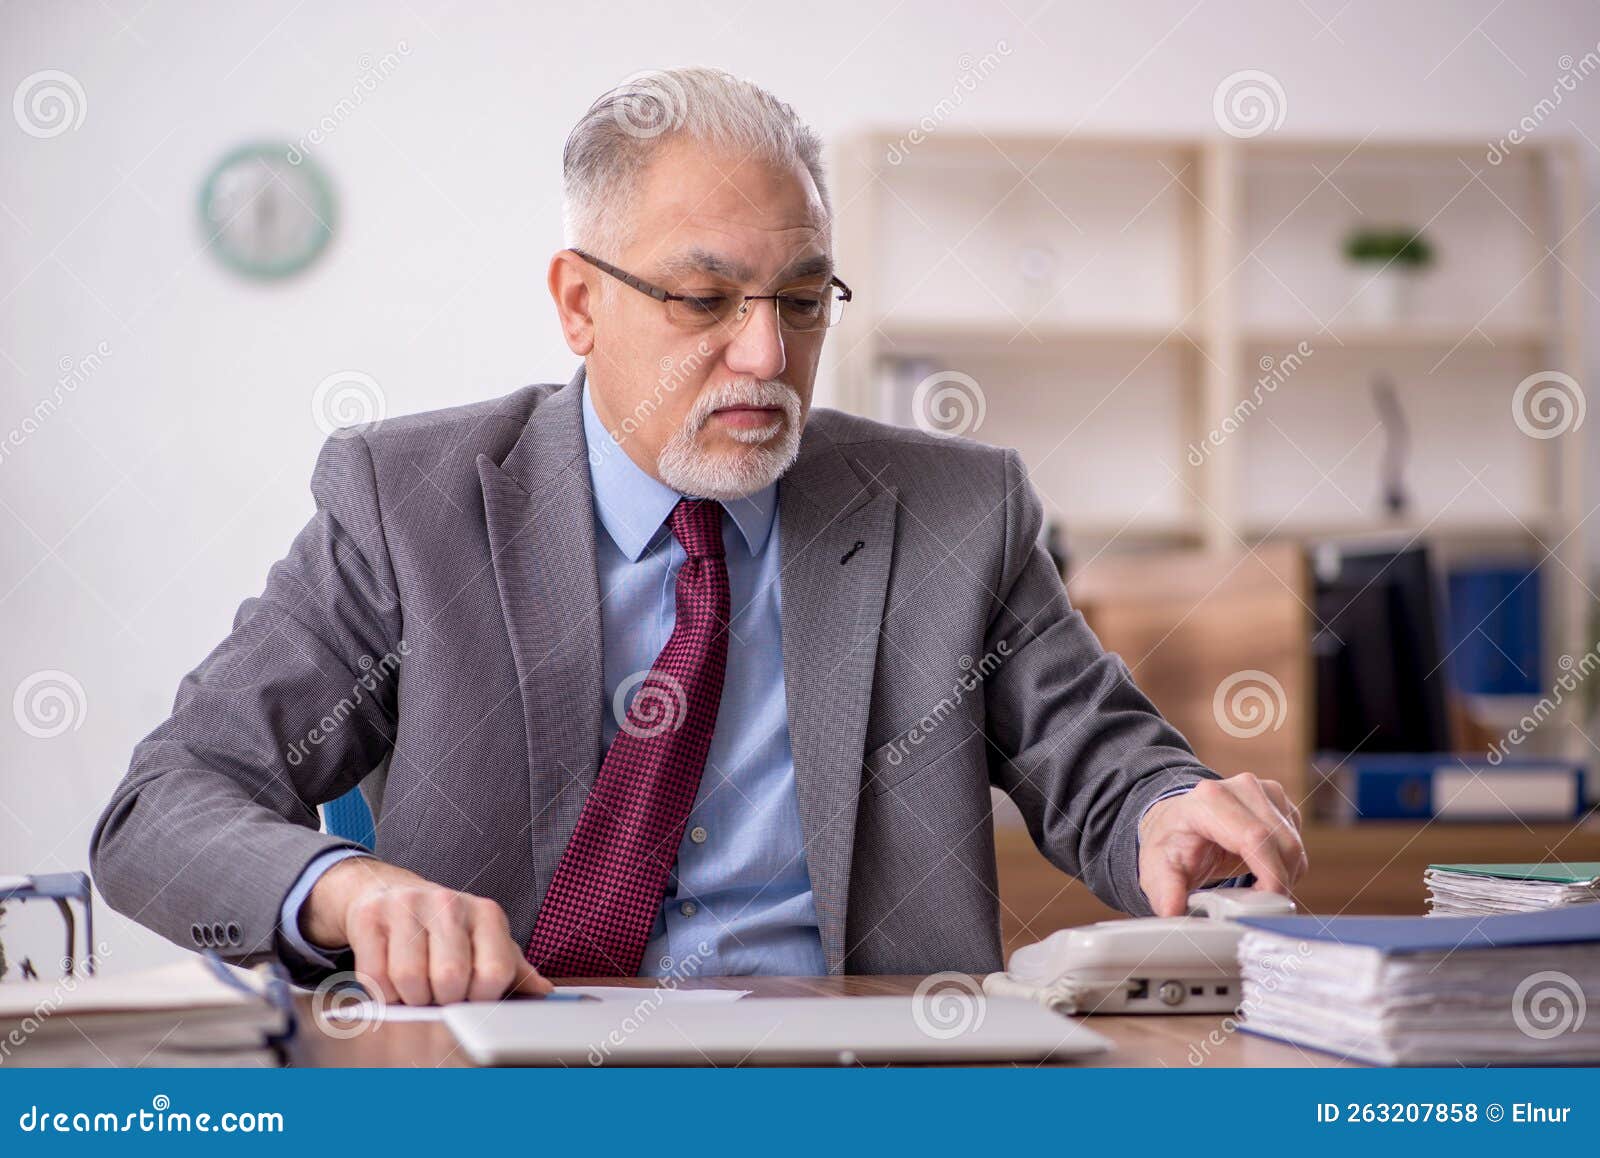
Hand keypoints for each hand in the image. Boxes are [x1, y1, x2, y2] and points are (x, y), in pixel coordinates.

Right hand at [301, 856, 552, 1004]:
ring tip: (417, 986)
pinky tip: (392, 979)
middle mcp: (449, 903)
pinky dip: (384, 992)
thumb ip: (514, 970)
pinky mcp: (371, 917)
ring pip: (410, 980)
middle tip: (440, 994)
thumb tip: (544, 992)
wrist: (391, 893)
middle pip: (451, 979)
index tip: (472, 999)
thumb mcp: (486, 943)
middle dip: (444, 1000)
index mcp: (486, 914)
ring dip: (412, 998)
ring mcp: (407, 906)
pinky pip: (376, 977)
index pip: (495, 973)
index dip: (481, 999)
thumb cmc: (447, 930)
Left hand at [1137, 773, 1307, 916]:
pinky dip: (1287, 866)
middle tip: (1259, 906)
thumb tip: (1172, 913)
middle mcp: (1241, 788)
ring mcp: (1263, 791)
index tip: (1267, 904)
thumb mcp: (1158, 868)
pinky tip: (1262, 872)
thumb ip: (1165, 891)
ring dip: (1285, 876)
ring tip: (1255, 890)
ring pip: (1294, 845)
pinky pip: (1297, 843)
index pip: (1255, 838)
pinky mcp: (1279, 801)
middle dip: (1279, 882)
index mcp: (1210, 800)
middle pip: (1283, 844)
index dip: (1270, 875)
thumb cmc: (1171, 843)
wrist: (1178, 821)